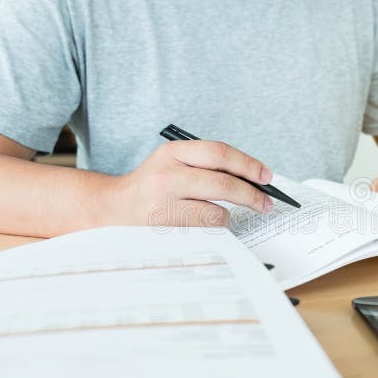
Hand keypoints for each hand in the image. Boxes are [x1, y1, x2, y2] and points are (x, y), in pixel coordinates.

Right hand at [105, 141, 272, 226]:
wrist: (111, 209)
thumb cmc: (150, 188)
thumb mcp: (172, 165)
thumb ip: (205, 166)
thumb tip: (250, 178)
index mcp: (173, 152)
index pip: (219, 152)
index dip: (247, 164)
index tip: (266, 176)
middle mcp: (168, 173)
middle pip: (223, 181)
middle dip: (252, 193)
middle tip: (266, 202)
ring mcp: (165, 200)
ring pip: (217, 206)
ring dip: (235, 212)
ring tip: (239, 214)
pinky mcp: (165, 223)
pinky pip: (205, 225)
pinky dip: (218, 225)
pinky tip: (216, 224)